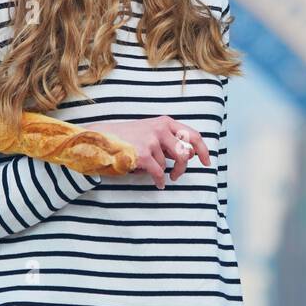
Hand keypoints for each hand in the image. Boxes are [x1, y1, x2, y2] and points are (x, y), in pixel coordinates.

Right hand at [86, 115, 210, 188]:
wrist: (100, 139)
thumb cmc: (125, 137)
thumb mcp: (148, 131)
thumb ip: (167, 140)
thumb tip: (186, 154)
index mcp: (164, 122)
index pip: (192, 135)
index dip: (202, 150)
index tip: (206, 161)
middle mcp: (160, 129)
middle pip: (185, 153)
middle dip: (183, 168)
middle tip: (177, 175)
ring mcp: (152, 141)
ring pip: (169, 164)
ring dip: (165, 173)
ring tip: (159, 176)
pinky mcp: (143, 155)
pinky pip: (159, 173)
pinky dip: (159, 181)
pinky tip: (157, 184)